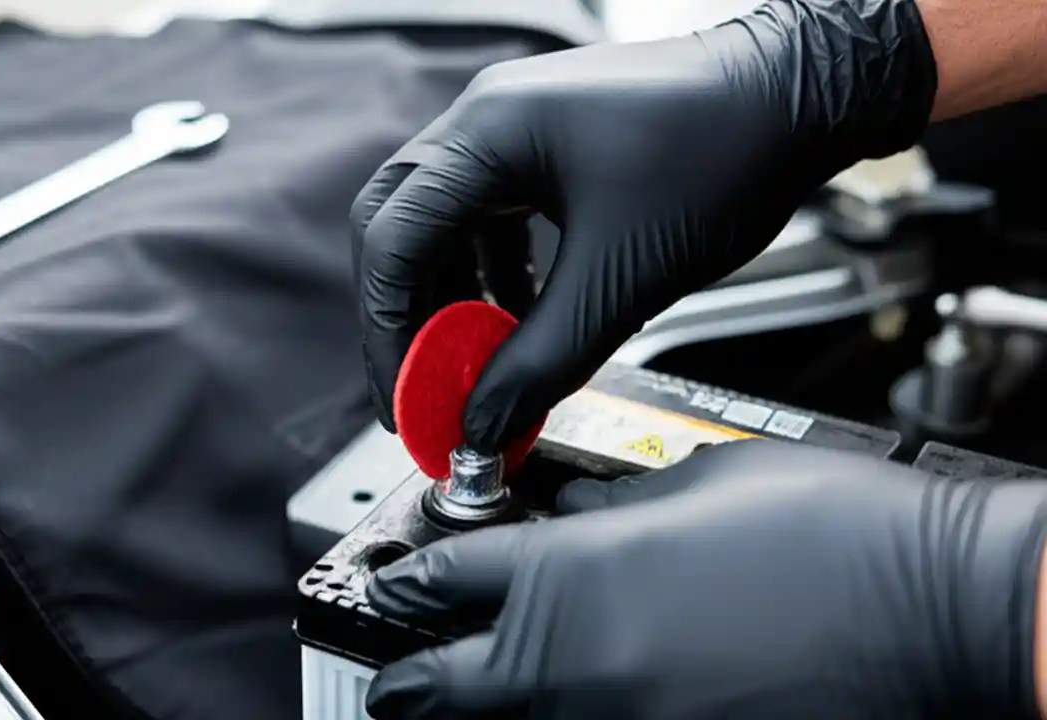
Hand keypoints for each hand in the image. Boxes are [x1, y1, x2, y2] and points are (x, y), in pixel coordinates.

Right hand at [352, 0, 937, 451]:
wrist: (799, 100)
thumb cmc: (724, 155)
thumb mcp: (621, 280)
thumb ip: (540, 361)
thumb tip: (486, 421)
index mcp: (487, 134)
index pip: (390, 240)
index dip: (386, 331)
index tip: (404, 397)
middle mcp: (485, 120)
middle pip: (397, 227)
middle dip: (404, 316)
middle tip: (418, 386)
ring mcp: (514, 128)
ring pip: (442, 225)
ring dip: (450, 298)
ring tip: (472, 364)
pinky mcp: (547, 145)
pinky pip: (490, 217)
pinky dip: (492, 275)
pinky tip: (514, 320)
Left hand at [365, 441, 1046, 718]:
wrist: (939, 609)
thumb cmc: (836, 532)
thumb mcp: (699, 479)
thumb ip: (614, 506)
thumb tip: (574, 516)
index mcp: (572, 574)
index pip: (439, 579)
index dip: (401, 579)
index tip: (389, 583)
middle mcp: (574, 666)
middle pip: (432, 690)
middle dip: (407, 677)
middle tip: (400, 669)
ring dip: (480, 711)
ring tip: (474, 694)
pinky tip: (580, 699)